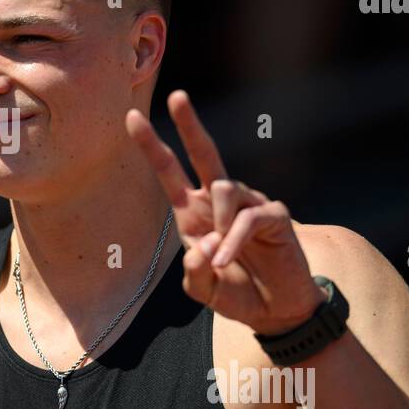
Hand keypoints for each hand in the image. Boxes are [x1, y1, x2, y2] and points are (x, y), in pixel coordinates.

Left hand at [126, 91, 325, 335]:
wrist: (275, 312)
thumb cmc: (237, 294)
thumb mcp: (202, 289)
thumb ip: (193, 271)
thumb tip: (201, 245)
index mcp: (193, 213)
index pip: (170, 171)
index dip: (152, 145)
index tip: (132, 117)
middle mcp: (219, 202)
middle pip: (203, 153)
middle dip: (189, 124)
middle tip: (177, 96)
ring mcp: (249, 204)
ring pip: (224, 188)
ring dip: (217, 225)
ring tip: (221, 260)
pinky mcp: (273, 215)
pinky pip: (247, 217)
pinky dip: (233, 241)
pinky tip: (227, 260)